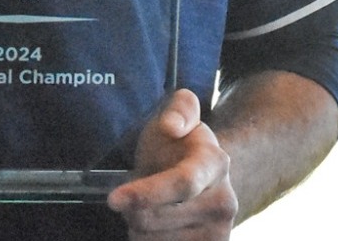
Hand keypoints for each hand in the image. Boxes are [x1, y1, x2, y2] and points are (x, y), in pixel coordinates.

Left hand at [106, 90, 237, 240]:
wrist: (206, 178)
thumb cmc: (180, 146)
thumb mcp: (178, 115)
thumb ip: (179, 109)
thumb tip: (172, 126)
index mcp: (215, 163)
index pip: (181, 184)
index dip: (146, 193)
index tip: (113, 199)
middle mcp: (224, 202)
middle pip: (157, 218)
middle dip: (132, 209)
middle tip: (130, 194)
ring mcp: (218, 231)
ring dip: (137, 227)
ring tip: (147, 208)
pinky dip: (146, 240)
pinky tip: (153, 227)